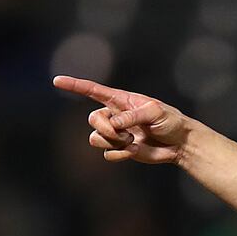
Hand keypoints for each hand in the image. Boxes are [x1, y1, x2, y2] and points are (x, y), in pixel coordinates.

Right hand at [53, 75, 192, 164]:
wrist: (180, 143)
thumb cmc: (171, 121)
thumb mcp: (154, 112)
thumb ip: (132, 116)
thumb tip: (113, 124)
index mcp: (122, 101)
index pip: (93, 91)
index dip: (75, 86)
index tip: (57, 81)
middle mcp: (115, 116)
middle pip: (93, 120)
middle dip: (104, 128)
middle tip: (122, 133)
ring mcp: (117, 133)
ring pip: (96, 139)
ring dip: (113, 142)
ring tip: (132, 140)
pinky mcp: (121, 149)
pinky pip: (108, 154)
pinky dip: (120, 154)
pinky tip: (135, 150)